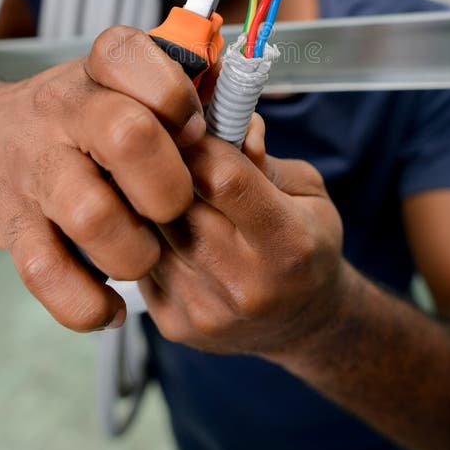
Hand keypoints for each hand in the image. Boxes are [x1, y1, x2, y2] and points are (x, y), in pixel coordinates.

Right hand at [0, 27, 205, 330]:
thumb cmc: (75, 117)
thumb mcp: (121, 85)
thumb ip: (185, 93)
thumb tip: (244, 123)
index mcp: (98, 71)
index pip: (130, 56)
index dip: (173, 96)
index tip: (192, 131)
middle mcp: (62, 112)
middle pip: (127, 135)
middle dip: (169, 185)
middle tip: (175, 208)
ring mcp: (32, 169)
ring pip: (91, 214)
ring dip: (133, 251)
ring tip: (143, 259)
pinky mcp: (9, 224)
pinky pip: (45, 272)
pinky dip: (86, 302)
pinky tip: (109, 305)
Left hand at [139, 116, 343, 355]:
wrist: (304, 324)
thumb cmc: (308, 244)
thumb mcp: (308, 191)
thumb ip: (265, 157)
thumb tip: (225, 123)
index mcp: (290, 245)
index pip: (225, 181)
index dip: (200, 144)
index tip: (189, 124)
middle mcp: (246, 285)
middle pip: (178, 207)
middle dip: (166, 168)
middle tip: (163, 144)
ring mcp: (206, 312)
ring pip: (151, 234)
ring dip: (149, 202)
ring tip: (159, 184)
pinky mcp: (176, 326)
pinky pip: (141, 264)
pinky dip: (146, 237)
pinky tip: (163, 226)